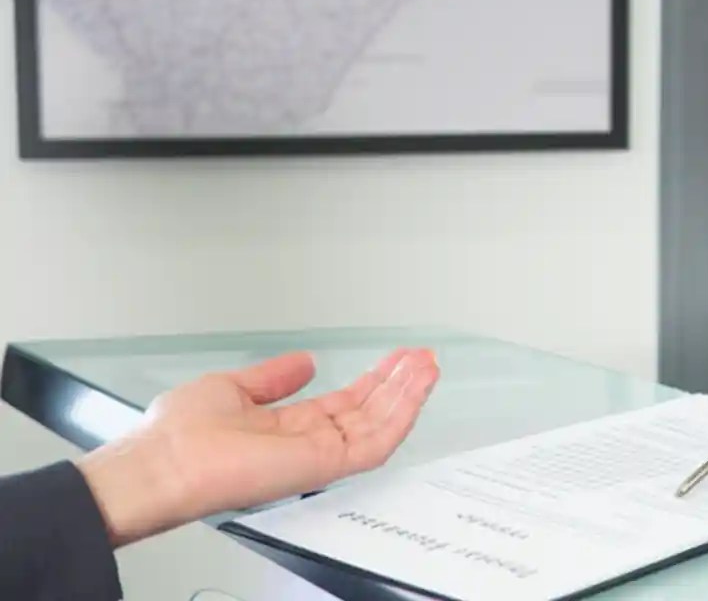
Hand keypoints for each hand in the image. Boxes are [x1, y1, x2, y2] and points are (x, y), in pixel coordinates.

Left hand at [76, 348, 438, 545]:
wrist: (164, 464)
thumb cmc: (180, 436)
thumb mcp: (233, 388)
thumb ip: (274, 378)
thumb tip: (304, 362)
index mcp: (288, 428)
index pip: (345, 404)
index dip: (374, 380)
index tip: (396, 359)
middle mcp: (308, 444)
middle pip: (369, 412)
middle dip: (399, 383)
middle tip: (423, 357)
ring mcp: (320, 455)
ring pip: (380, 424)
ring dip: (408, 393)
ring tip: (429, 364)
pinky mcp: (326, 464)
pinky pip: (376, 441)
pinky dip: (401, 412)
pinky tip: (416, 387)